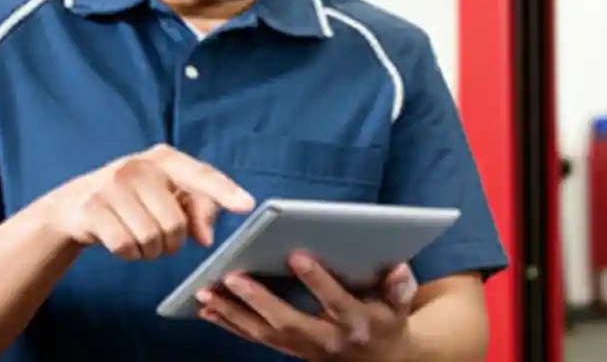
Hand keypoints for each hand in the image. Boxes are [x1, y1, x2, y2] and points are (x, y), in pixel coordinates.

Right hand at [37, 143, 254, 260]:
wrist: (74, 205)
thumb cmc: (132, 199)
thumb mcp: (165, 195)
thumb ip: (196, 210)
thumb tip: (206, 238)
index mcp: (164, 158)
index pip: (201, 175)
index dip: (226, 191)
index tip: (247, 206)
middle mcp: (138, 166)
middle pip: (176, 224)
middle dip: (172, 243)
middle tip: (161, 238)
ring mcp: (112, 186)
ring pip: (152, 239)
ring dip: (151, 251)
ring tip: (140, 238)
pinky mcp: (92, 209)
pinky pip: (127, 248)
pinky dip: (130, 255)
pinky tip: (122, 242)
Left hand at [197, 254, 418, 360]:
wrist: (381, 361)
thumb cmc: (387, 320)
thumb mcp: (400, 303)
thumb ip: (400, 286)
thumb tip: (398, 267)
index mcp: (358, 323)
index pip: (336, 301)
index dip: (318, 281)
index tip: (296, 255)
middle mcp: (328, 341)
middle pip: (289, 323)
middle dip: (258, 301)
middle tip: (233, 276)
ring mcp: (305, 350)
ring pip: (264, 334)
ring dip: (233, 314)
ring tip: (206, 292)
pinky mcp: (289, 351)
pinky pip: (255, 339)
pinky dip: (230, 324)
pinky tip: (208, 308)